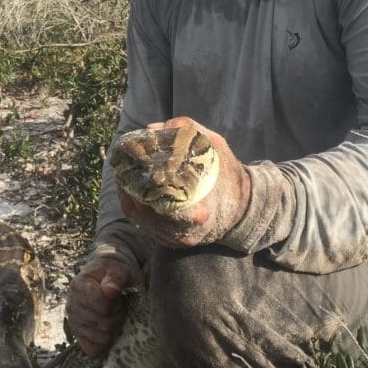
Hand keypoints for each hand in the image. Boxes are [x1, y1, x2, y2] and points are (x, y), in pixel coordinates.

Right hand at [65, 255, 134, 357]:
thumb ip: (115, 279)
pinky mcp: (78, 336)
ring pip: (101, 338)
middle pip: (104, 323)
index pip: (103, 305)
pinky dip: (104, 343)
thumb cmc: (113, 272)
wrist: (106, 275)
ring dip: (113, 328)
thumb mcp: (118, 269)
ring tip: (112, 314)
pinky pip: (93, 350)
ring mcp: (74, 322)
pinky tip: (107, 328)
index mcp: (78, 286)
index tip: (117, 295)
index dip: (116, 302)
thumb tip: (110, 291)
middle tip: (117, 305)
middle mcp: (71, 305)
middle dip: (117, 315)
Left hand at [118, 116, 250, 247]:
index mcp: (198, 215)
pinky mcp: (167, 239)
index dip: (144, 187)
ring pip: (138, 217)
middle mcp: (182, 233)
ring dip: (128, 193)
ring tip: (123, 172)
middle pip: (143, 211)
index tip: (137, 167)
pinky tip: (129, 185)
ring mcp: (173, 239)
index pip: (163, 206)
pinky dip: (133, 202)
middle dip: (130, 186)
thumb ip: (188, 131)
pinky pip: (142, 221)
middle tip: (124, 165)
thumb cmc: (229, 176)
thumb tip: (153, 128)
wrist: (244, 208)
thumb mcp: (216, 147)